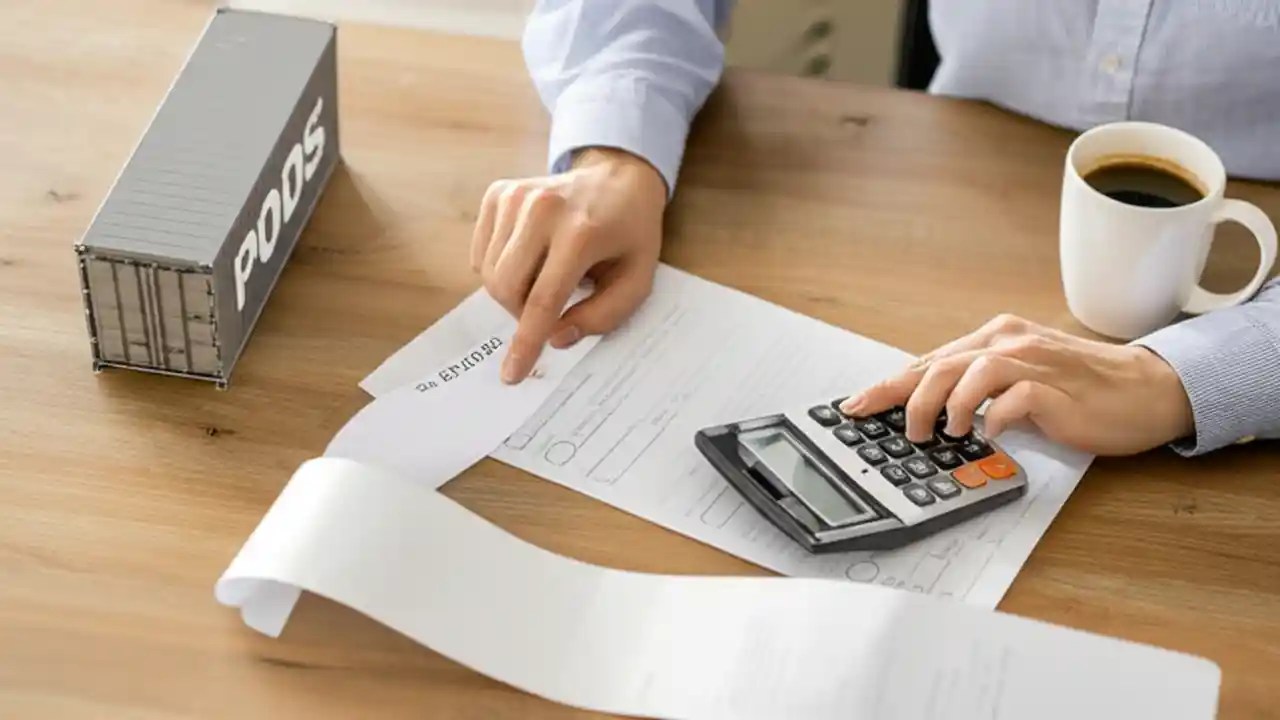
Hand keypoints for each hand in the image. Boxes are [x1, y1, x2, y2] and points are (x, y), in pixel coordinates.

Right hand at [471, 147, 665, 383]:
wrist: (619, 178)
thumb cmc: (630, 235)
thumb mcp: (636, 281)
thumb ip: (602, 317)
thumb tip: (556, 337)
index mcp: (581, 232)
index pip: (543, 300)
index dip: (526, 342)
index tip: (512, 374)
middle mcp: (543, 208)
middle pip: (507, 288)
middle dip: (521, 314)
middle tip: (550, 310)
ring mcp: (515, 196)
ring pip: (490, 273)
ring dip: (512, 292)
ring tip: (544, 279)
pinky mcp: (499, 193)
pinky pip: (481, 254)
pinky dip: (499, 269)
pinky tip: (529, 258)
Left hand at [839, 315, 1194, 455]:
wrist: (1145, 391)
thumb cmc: (1079, 390)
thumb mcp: (1018, 381)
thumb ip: (977, 388)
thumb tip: (926, 411)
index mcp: (996, 338)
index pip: (930, 360)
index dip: (888, 384)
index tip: (855, 406)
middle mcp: (1010, 342)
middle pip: (939, 364)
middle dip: (903, 397)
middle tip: (894, 430)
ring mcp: (1034, 362)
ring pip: (969, 373)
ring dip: (945, 407)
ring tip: (940, 433)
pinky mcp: (1056, 389)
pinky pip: (1013, 398)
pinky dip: (992, 418)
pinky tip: (987, 434)